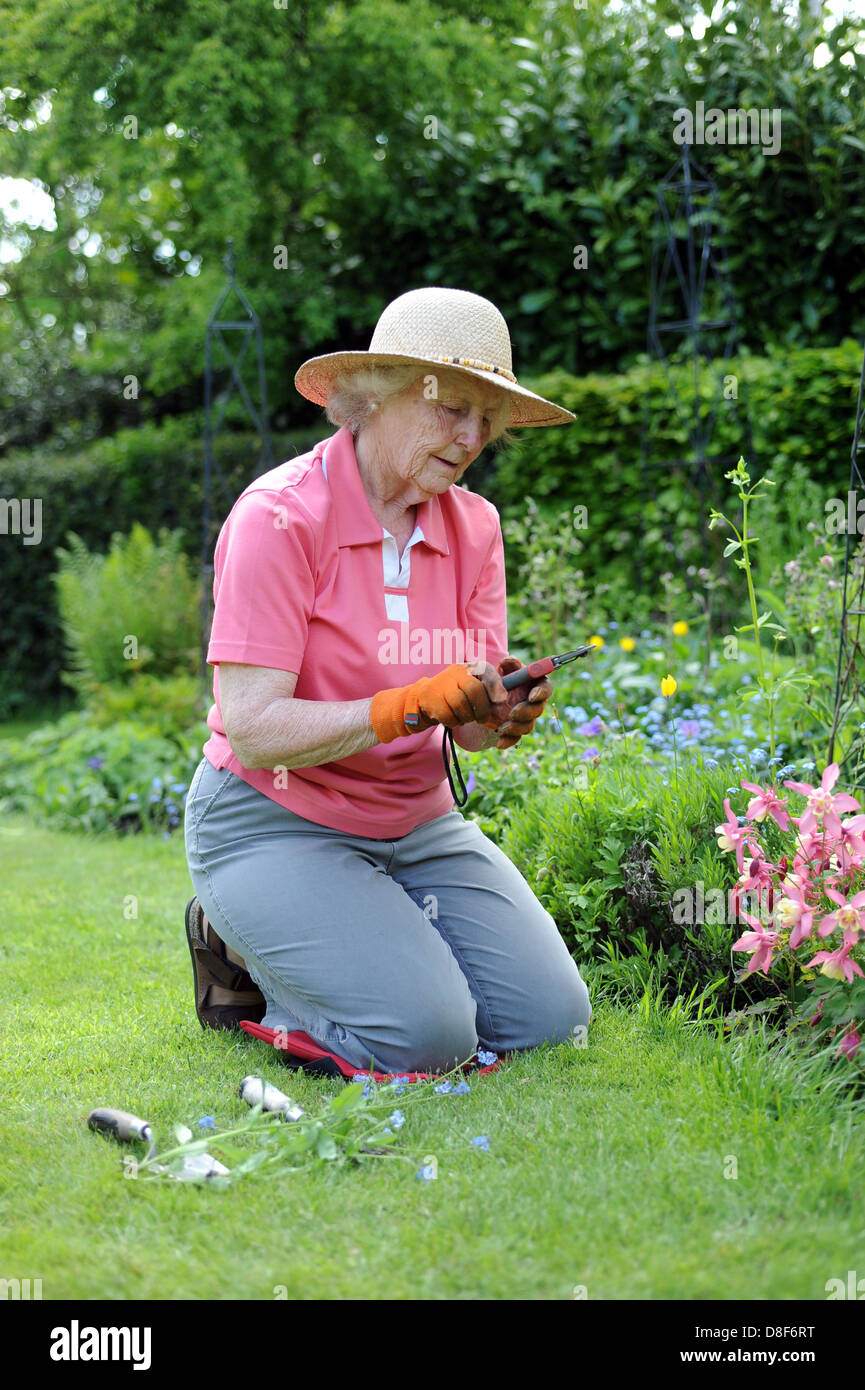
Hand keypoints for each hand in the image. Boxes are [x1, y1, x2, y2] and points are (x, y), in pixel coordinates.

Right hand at [371, 663, 506, 742]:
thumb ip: (488, 698)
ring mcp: (442, 682)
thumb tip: (502, 712)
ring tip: (463, 718)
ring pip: (460, 704)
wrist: (420, 699)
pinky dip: (453, 721)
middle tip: (482, 719)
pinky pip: (447, 714)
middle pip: (474, 690)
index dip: (496, 688)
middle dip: (481, 708)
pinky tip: (451, 720)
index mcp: (470, 668)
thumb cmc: (453, 698)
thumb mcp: (471, 692)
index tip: (499, 701)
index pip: (487, 673)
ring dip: (465, 717)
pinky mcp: (430, 696)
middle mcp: (457, 671)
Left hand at [488, 656, 552, 749]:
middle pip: (538, 710)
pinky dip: (508, 741)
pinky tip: (499, 743)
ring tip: (502, 727)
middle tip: (512, 713)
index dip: (541, 693)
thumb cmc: (498, 677)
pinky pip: (516, 738)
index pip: (545, 688)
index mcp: (535, 685)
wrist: (487, 695)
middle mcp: (533, 702)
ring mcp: (525, 717)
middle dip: (526, 713)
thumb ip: (508, 663)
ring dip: (516, 728)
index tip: (531, 696)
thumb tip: (508, 663)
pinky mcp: (516, 729)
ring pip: (527, 726)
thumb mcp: (503, 668)